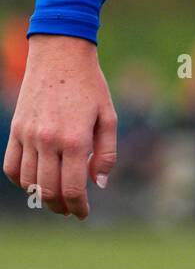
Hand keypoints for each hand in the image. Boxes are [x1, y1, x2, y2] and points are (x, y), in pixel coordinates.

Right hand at [2, 35, 117, 218]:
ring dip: (41, 196)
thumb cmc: (90, 84)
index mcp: (76, 139)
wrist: (60, 54)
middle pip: (48, 191)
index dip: (78, 207)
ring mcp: (28, 135)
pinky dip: (21, 180)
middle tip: (70, 209)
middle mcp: (49, 140)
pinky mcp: (16, 129)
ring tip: (55, 198)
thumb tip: (98, 184)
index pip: (72, 188)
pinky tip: (35, 180)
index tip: (83, 214)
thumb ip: (107, 152)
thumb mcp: (109, 115)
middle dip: (60, 207)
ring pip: (28, 182)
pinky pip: (12, 166)